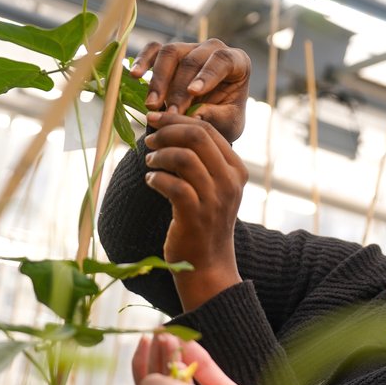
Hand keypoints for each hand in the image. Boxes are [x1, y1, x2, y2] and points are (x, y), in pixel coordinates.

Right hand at [132, 40, 250, 142]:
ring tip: (152, 105)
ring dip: (159, 79)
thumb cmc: (225, 119)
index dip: (207, 74)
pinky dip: (143, 60)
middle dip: (179, 88)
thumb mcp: (229, 124)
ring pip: (171, 53)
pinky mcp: (170, 53)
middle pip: (192, 59)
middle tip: (171, 113)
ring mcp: (190, 48)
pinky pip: (154, 49)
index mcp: (237, 62)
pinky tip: (134, 75)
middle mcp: (213, 49)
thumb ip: (217, 118)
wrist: (210, 119)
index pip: (223, 59)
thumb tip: (196, 115)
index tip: (194, 93)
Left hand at [143, 113, 246, 309]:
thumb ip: (202, 161)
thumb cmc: (205, 223)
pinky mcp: (195, 215)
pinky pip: (173, 184)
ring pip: (183, 157)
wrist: (208, 264)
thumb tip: (171, 129)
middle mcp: (229, 181)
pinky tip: (150, 181)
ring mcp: (214, 199)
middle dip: (167, 131)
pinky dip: (156, 178)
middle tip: (149, 140)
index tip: (156, 120)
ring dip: (159, 155)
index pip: (208, 130)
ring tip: (149, 161)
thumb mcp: (215, 188)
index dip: (178, 120)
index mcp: (236, 170)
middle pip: (197, 136)